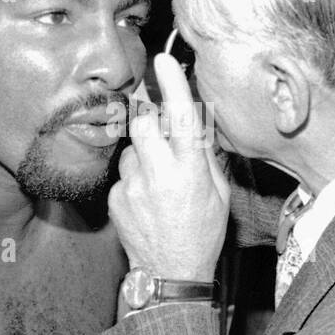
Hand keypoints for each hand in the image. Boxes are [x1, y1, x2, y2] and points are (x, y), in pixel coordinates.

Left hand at [108, 54, 229, 281]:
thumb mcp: (218, 193)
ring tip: (158, 181)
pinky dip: (134, 180)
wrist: (170, 275)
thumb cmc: (202, 234)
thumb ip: (203, 156)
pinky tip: (146, 201)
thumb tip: (193, 124)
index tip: (163, 60)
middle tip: (157, 121)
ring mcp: (132, 187)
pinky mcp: (115, 199)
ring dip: (143, 154)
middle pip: (142, 122)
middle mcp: (158, 175)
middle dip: (148, 115)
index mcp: (190, 171)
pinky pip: (123, 175)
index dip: (171, 84)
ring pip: (132, 149)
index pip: (179, 117)